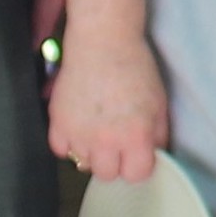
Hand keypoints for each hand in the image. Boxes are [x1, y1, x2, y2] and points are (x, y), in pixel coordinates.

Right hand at [50, 29, 171, 184]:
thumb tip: (153, 157)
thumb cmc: (135, 67)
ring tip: (98, 129)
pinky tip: (80, 127)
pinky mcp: (57, 122)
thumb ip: (157, 136)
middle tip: (116, 142)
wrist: (103, 41)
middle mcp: (105, 140)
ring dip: (92, 152)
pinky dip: (69, 142)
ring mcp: (78, 133)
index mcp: (135, 136)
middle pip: (107, 175)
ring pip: (83, 163)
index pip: (137, 176)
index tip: (137, 155)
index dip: (139, 166)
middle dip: (114, 162)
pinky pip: (60, 150)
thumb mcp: (159, 103)